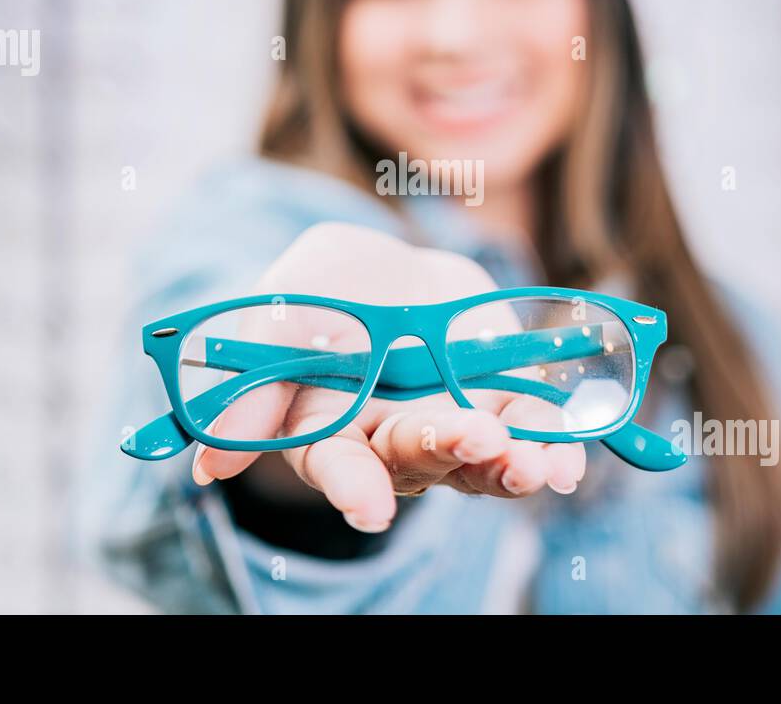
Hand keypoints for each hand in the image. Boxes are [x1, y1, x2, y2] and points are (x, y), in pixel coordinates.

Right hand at [191, 222, 585, 532]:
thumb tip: (209, 470)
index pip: (337, 466)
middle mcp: (392, 442)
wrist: (392, 272)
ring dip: (509, 464)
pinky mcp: (506, 406)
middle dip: (445, 453)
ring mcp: (454, 430)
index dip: (352, 488)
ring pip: (481, 461)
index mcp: (329, 427)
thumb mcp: (285, 311)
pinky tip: (570, 460)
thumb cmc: (326, 294)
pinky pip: (533, 434)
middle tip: (472, 441)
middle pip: (416, 459)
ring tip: (536, 464)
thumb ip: (257, 378)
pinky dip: (555, 447)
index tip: (369, 508)